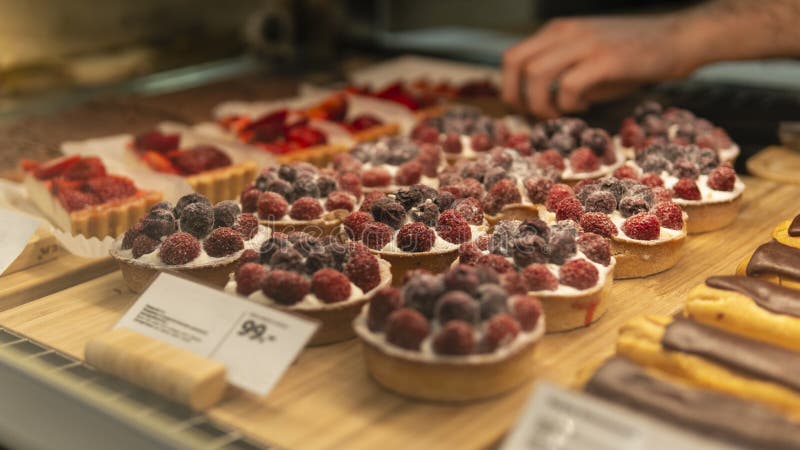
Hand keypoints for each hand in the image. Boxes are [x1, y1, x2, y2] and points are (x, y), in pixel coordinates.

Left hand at [502, 15, 698, 117]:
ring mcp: (586, 44)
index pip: (512, 57)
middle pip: (514, 62)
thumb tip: (538, 104)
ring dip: (541, 103)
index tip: (525, 108)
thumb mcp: (588, 57)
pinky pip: (569, 85)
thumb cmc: (633, 55)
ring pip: (536, 74)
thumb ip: (560, 73)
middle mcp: (567, 32)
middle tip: (535, 115)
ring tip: (561, 113)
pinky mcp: (607, 59)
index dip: (510, 87)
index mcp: (558, 31)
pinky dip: (569, 103)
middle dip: (516, 97)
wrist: (678, 39)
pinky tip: (585, 106)